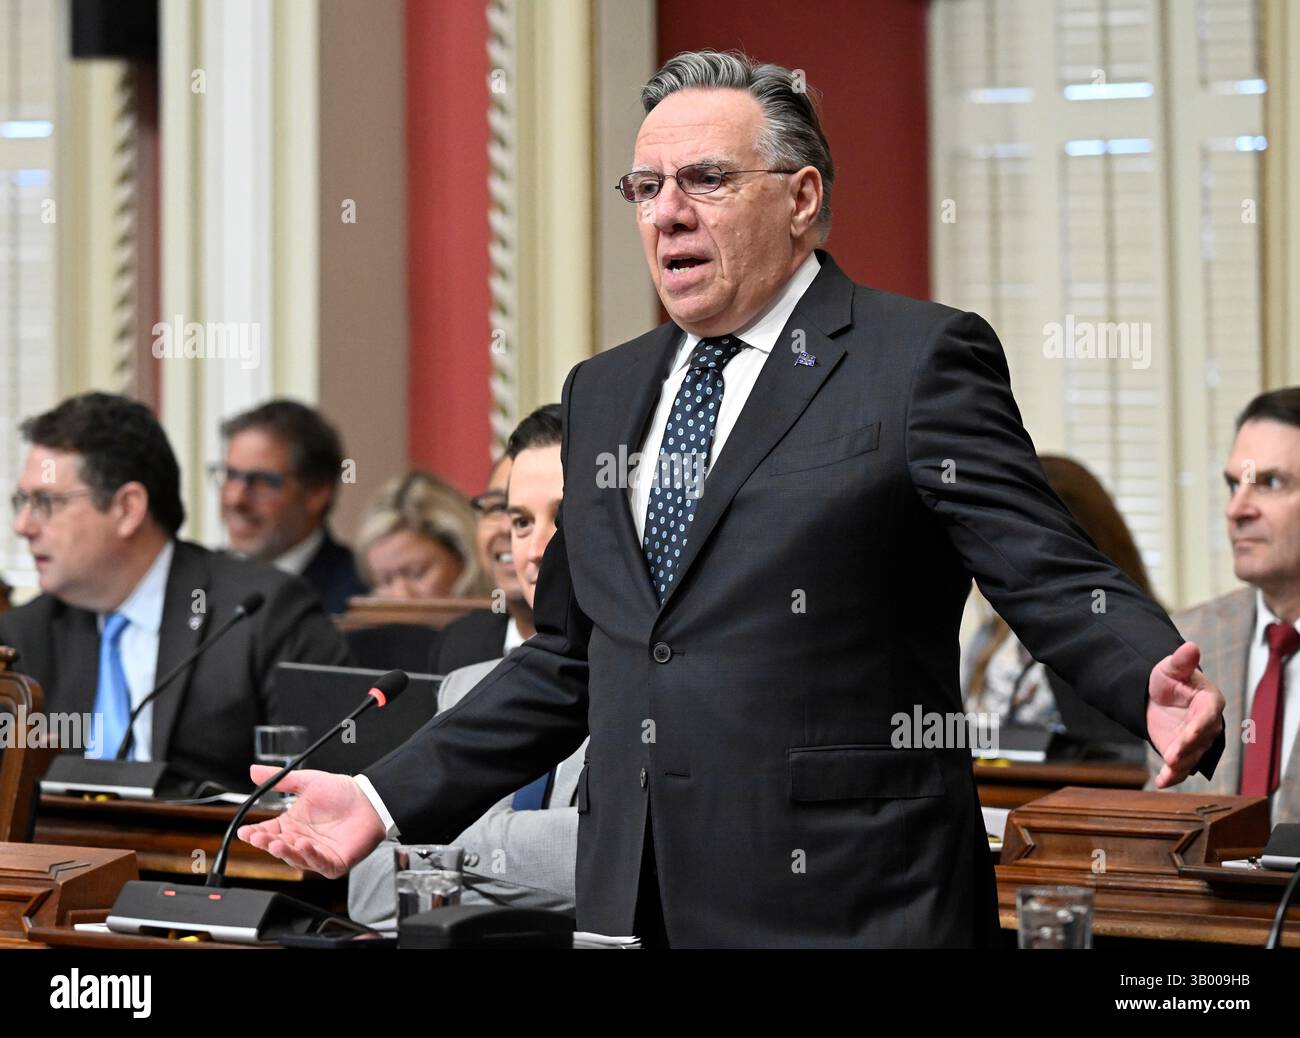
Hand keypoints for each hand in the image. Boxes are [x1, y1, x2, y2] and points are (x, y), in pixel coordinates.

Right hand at [236, 765, 386, 878]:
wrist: (371, 798)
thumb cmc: (342, 792)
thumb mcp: (307, 782)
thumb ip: (280, 779)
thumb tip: (253, 770)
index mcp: (292, 825)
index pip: (268, 832)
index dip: (255, 833)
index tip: (244, 831)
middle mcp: (301, 841)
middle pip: (278, 847)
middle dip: (266, 843)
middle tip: (258, 837)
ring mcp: (317, 853)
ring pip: (295, 858)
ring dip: (285, 851)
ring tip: (276, 843)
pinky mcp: (334, 863)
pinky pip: (319, 864)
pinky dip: (310, 856)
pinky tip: (304, 845)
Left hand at [1146, 642, 1225, 788]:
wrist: (1158, 696)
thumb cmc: (1170, 679)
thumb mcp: (1171, 668)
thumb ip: (1181, 661)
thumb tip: (1190, 647)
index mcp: (1210, 702)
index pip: (1208, 715)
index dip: (1199, 726)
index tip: (1190, 734)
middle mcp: (1208, 725)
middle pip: (1200, 739)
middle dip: (1186, 748)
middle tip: (1173, 757)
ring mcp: (1196, 741)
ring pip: (1192, 756)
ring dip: (1180, 766)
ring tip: (1167, 772)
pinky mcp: (1182, 752)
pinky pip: (1180, 767)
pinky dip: (1172, 776)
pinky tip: (1161, 782)